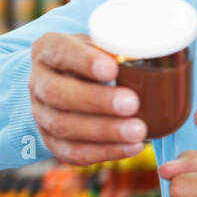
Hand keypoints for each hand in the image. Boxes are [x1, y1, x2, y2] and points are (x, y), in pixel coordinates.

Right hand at [28, 32, 148, 164]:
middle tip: (133, 104)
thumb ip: (116, 47)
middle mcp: (37, 82)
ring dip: (104, 131)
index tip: (112, 69)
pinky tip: (132, 148)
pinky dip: (104, 152)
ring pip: (64, 127)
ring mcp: (41, 114)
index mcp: (47, 50)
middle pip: (58, 94)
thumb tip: (158, 50)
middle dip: (97, 101)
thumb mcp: (99, 44)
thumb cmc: (94, 59)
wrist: (68, 82)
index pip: (60, 52)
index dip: (84, 62)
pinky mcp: (51, 142)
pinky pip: (72, 152)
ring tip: (139, 131)